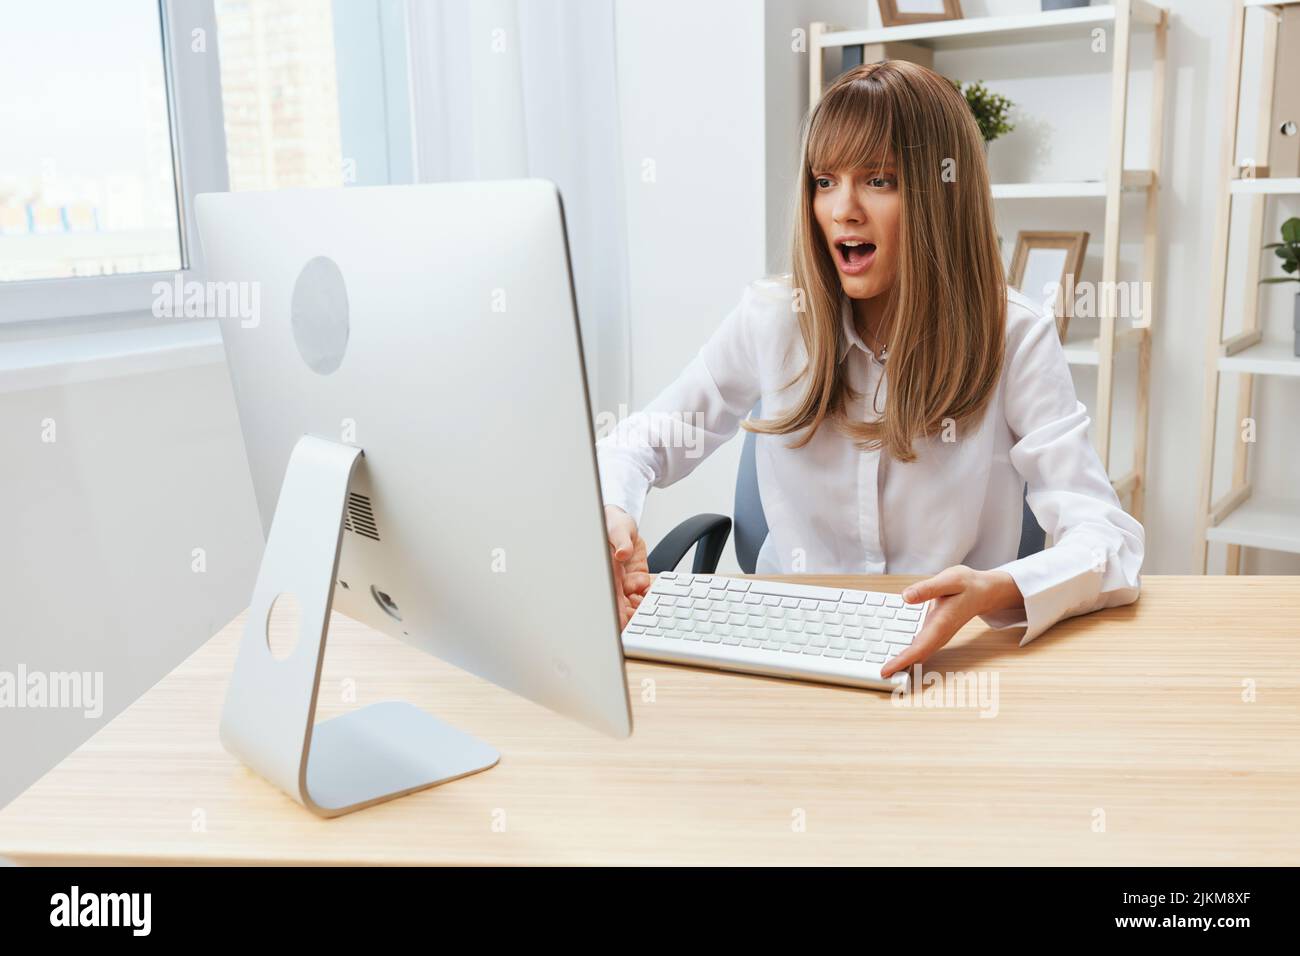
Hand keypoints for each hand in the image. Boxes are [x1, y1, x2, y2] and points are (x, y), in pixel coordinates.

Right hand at [605, 505, 651, 628]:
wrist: (620, 520)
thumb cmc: (610, 524)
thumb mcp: (615, 529)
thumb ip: (620, 541)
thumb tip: (622, 553)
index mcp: (607, 571)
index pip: (611, 597)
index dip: (616, 612)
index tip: (621, 625)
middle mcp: (616, 579)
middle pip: (623, 604)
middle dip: (631, 615)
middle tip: (642, 624)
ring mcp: (627, 579)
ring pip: (635, 599)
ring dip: (643, 606)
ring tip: (653, 612)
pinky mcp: (638, 575)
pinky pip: (645, 589)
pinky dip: (651, 593)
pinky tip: (658, 596)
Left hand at [879, 565, 1022, 677]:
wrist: (983, 592)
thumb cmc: (967, 586)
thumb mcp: (948, 580)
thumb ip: (927, 589)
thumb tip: (906, 596)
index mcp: (941, 623)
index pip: (918, 648)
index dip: (901, 661)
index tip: (885, 671)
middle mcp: (939, 634)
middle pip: (917, 656)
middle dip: (898, 668)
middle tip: (879, 676)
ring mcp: (938, 636)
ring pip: (919, 654)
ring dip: (902, 663)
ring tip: (884, 670)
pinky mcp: (935, 633)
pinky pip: (920, 648)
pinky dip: (907, 654)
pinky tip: (895, 655)